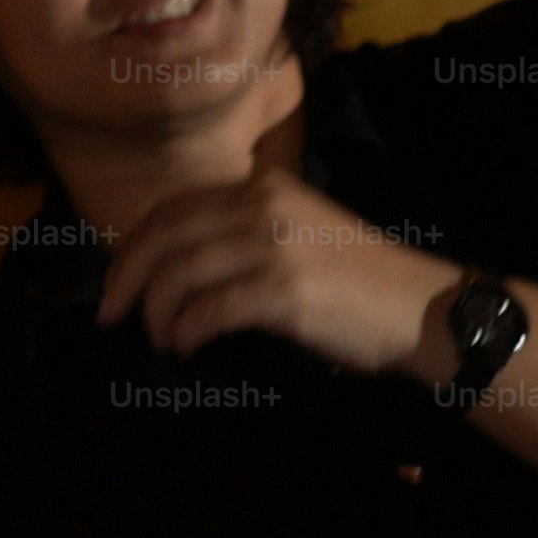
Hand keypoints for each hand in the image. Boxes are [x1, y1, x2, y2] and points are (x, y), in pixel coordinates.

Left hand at [96, 168, 460, 376]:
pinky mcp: (283, 291)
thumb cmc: (360, 281)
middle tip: (110, 316)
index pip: (171, 209)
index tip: (115, 281)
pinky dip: (186, 333)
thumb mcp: (299, 232)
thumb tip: (169, 263)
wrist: (426, 309)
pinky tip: (187, 348)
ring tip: (160, 340)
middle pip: (162, 238)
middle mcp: (264, 207)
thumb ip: (242, 231)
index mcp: (262, 189)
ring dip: (157, 314)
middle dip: (125, 279)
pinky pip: (207, 311)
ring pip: (178, 276)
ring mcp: (274, 248)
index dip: (131, 247)